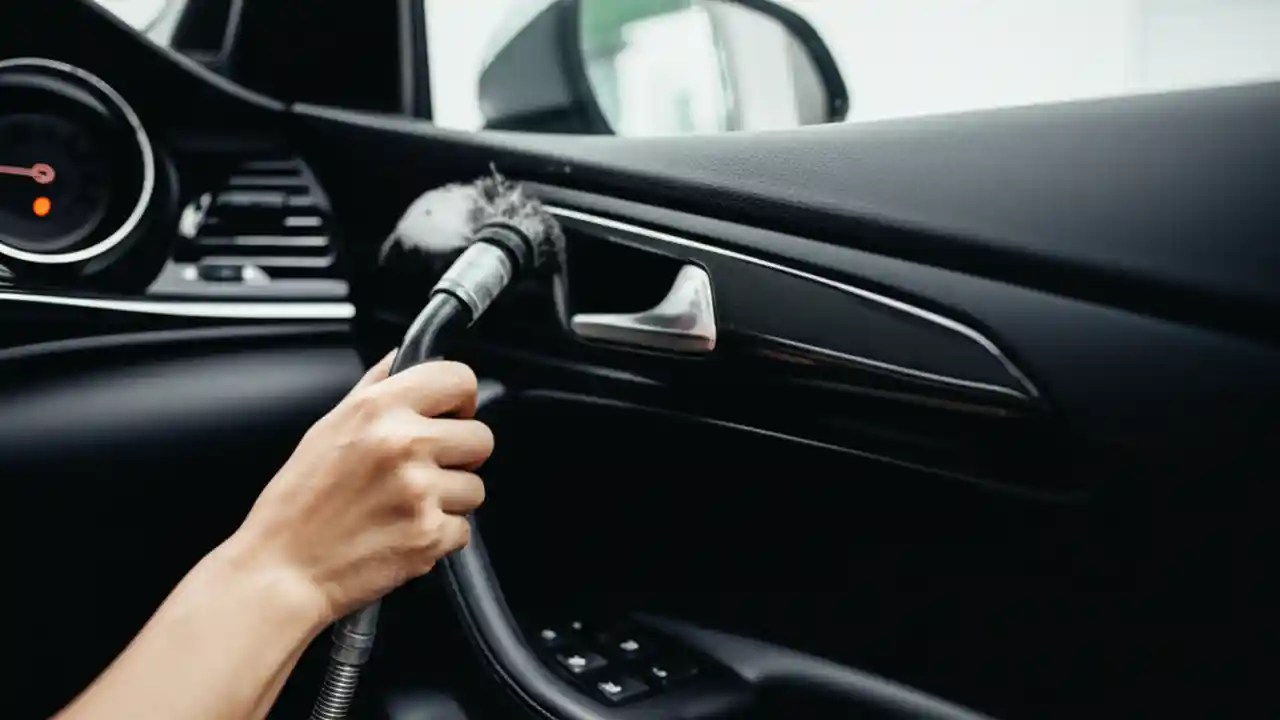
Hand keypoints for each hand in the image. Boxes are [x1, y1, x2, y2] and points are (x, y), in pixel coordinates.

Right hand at [229, 353, 492, 621]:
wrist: (280, 571)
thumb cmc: (297, 504)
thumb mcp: (327, 429)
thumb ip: (373, 390)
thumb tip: (400, 357)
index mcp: (378, 410)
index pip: (459, 379)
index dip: (461, 400)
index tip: (451, 416)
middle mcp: (403, 444)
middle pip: (481, 438)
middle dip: (461, 456)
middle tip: (426, 470)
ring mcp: (420, 491)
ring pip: (475, 487)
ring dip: (450, 500)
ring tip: (405, 507)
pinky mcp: (429, 535)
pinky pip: (463, 529)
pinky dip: (439, 536)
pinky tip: (402, 533)